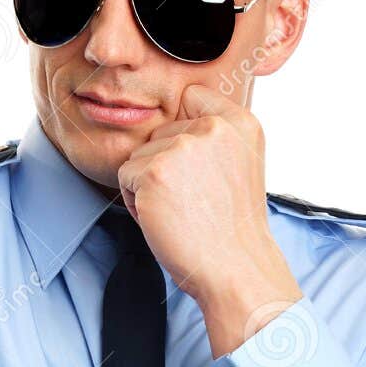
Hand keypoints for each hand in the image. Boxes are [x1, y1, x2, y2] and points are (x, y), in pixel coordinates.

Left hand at [116, 86, 301, 356]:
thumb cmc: (231, 228)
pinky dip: (136, 202)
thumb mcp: (240, 165)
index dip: (185, 132)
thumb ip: (214, 136)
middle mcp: (214, 127)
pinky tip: (166, 219)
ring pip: (141, 155)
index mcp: (240, 122)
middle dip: (166, 164)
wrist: (235, 269)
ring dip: (150, 186)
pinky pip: (125, 176)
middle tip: (194, 200)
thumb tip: (175, 116)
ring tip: (182, 211)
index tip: (201, 168)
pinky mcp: (153, 170)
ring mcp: (182, 147)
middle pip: (161, 132)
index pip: (192, 98)